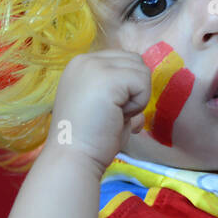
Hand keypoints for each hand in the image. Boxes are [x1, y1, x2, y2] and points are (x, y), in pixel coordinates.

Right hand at [46, 49, 151, 172]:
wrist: (74, 157)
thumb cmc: (91, 138)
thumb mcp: (106, 105)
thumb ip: (122, 90)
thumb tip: (142, 91)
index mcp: (82, 64)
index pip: (124, 60)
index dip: (127, 88)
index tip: (109, 109)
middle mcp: (85, 60)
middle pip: (135, 61)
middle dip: (134, 91)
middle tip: (113, 113)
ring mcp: (94, 66)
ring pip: (141, 71)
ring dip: (136, 98)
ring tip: (114, 114)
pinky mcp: (107, 78)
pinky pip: (143, 82)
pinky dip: (138, 104)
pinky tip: (118, 116)